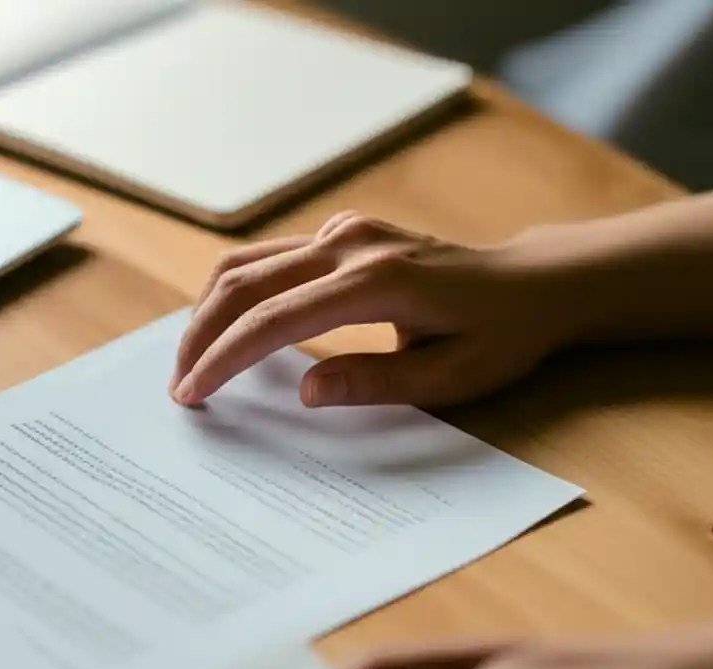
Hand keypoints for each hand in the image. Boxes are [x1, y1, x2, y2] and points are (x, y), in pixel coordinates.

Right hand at [170, 213, 576, 407]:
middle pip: (245, 282)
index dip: (225, 357)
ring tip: (193, 358)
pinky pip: (272, 257)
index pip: (275, 319)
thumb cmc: (501, 337)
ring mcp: (346, 231)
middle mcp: (351, 244)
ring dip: (210, 309)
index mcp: (377, 281)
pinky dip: (238, 291)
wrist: (534, 284)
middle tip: (178, 385)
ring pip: (249, 261)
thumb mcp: (452, 377)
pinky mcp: (343, 232)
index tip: (192, 393)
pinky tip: (230, 328)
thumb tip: (303, 392)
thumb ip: (375, 382)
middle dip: (202, 335)